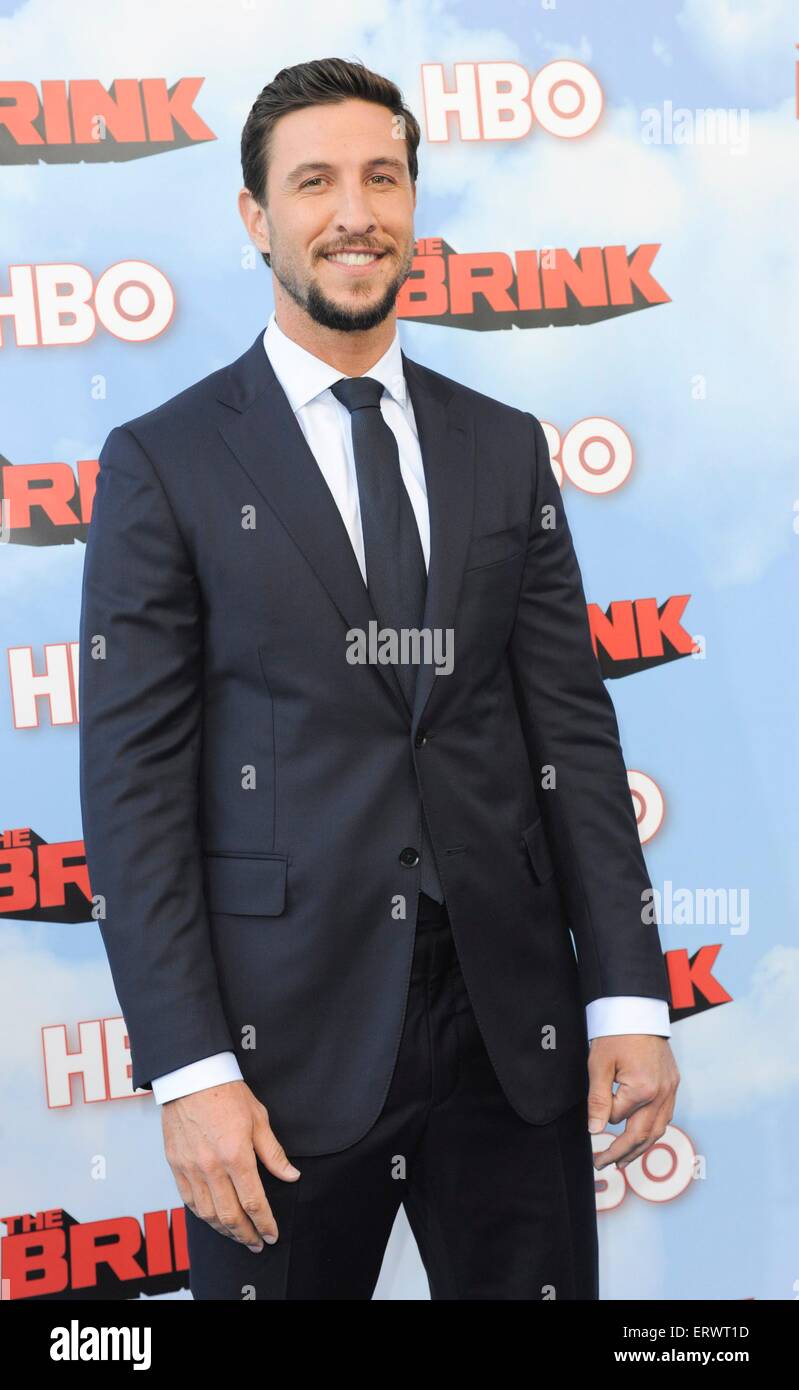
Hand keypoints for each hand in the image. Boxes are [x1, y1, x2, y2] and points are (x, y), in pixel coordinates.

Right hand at [161, 1080, 299, 1250]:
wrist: (191, 1077)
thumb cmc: (226, 1093)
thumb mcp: (259, 1118)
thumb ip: (273, 1153)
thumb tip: (291, 1175)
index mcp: (236, 1155)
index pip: (253, 1202)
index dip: (265, 1223)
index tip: (272, 1234)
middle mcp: (211, 1167)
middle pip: (229, 1215)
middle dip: (246, 1234)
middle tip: (257, 1243)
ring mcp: (191, 1168)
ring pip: (207, 1214)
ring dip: (224, 1230)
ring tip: (238, 1235)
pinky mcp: (176, 1166)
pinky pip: (189, 1201)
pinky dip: (203, 1215)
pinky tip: (214, 1218)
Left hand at [588, 1035, 679, 1170]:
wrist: (637, 1009)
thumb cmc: (616, 1034)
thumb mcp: (599, 1065)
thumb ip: (597, 1100)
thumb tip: (595, 1131)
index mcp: (643, 1089)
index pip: (617, 1117)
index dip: (601, 1114)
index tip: (592, 1114)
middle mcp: (662, 1093)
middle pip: (642, 1134)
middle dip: (622, 1152)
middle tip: (603, 1164)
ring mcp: (671, 1089)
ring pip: (658, 1130)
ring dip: (640, 1147)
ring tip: (622, 1160)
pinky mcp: (673, 1084)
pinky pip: (666, 1116)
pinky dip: (653, 1130)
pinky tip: (642, 1135)